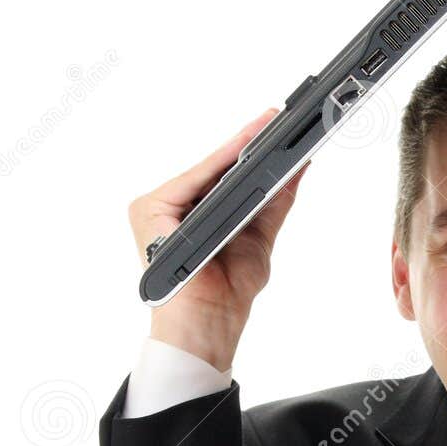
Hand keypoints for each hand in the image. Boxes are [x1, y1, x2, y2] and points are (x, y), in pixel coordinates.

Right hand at [128, 110, 310, 370]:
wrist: (209, 325)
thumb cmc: (227, 292)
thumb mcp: (260, 237)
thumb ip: (275, 202)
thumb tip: (297, 169)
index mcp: (189, 216)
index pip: (223, 179)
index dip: (250, 154)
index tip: (277, 131)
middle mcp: (169, 210)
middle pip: (214, 171)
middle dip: (248, 145)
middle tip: (278, 120)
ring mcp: (155, 209)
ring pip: (205, 171)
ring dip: (239, 147)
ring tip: (268, 125)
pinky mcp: (149, 211)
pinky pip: (194, 180)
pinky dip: (222, 162)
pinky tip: (245, 145)